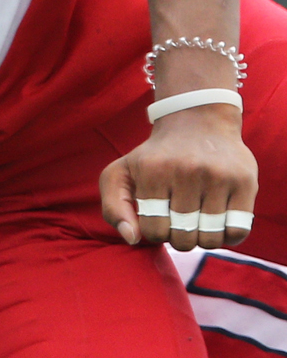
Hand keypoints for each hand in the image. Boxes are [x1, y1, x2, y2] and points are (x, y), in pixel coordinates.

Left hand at [101, 104, 256, 250]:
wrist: (197, 119)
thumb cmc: (156, 156)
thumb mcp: (120, 173)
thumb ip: (113, 207)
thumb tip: (132, 239)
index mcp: (152, 170)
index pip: (153, 231)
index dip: (155, 232)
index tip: (159, 216)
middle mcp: (186, 171)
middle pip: (183, 238)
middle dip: (179, 237)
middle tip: (179, 220)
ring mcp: (218, 176)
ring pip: (211, 239)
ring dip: (203, 238)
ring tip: (198, 220)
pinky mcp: (244, 182)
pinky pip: (237, 232)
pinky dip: (227, 236)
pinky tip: (218, 221)